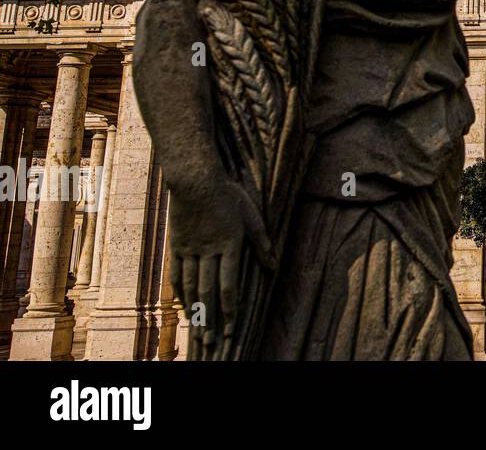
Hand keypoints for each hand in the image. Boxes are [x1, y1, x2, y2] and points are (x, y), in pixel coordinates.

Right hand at [168, 180, 272, 359]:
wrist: (194, 179)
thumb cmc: (227, 195)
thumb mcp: (251, 215)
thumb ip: (261, 242)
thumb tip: (274, 265)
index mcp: (229, 245)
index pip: (228, 285)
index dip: (230, 310)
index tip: (231, 329)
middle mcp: (207, 252)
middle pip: (207, 292)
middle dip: (211, 319)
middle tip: (212, 342)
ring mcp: (189, 250)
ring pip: (190, 287)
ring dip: (195, 311)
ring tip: (198, 331)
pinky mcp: (176, 246)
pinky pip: (176, 275)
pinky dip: (180, 294)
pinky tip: (184, 306)